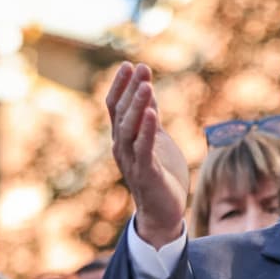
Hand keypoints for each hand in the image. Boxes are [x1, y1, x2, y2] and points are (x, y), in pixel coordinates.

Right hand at [105, 62, 188, 246]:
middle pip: (121, 114)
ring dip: (137, 105)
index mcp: (123, 139)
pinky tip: (151, 113)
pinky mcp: (146, 174)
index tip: (129, 65)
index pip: (115, 107)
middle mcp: (122, 148)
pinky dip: (146, 131)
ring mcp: (132, 161)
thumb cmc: (160, 176)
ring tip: (146, 85)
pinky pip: (143, 149)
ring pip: (129, 129)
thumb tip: (147, 91)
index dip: (121, 86)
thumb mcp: (156, 140)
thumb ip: (149, 118)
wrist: (164, 213)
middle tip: (140, 67)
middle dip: (130, 89)